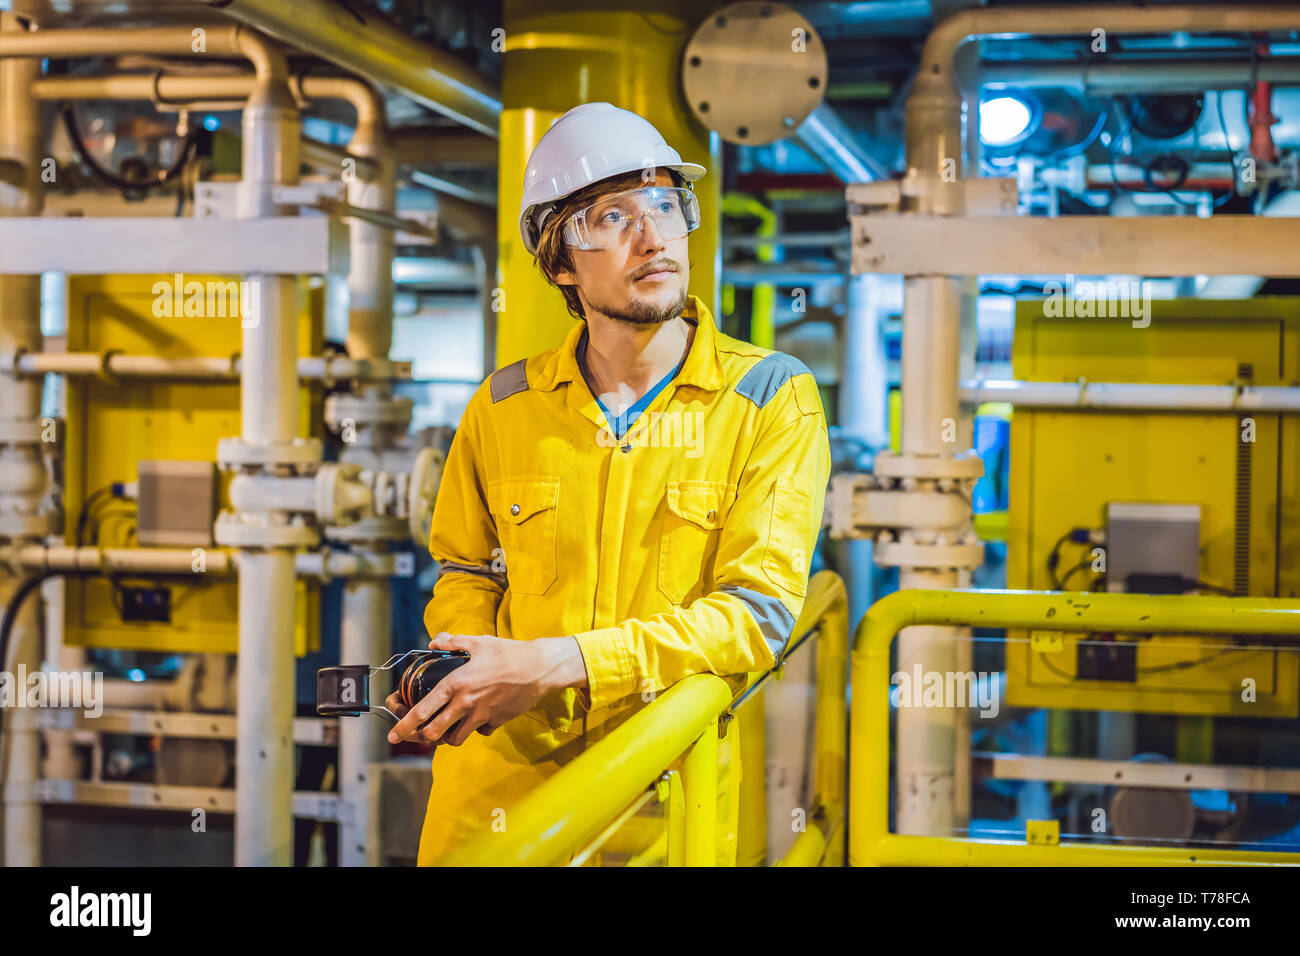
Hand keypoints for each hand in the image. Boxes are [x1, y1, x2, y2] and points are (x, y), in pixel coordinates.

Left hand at [386, 633, 587, 747]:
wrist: (539, 668)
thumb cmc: (508, 652)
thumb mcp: (478, 642)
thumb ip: (453, 643)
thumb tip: (435, 642)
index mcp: (455, 684)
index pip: (422, 710)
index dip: (404, 725)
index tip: (393, 735)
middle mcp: (465, 703)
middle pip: (434, 732)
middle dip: (422, 736)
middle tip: (419, 734)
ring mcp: (481, 715)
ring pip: (455, 738)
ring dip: (447, 736)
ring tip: (446, 729)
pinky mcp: (496, 721)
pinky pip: (480, 731)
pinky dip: (476, 729)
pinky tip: (478, 719)